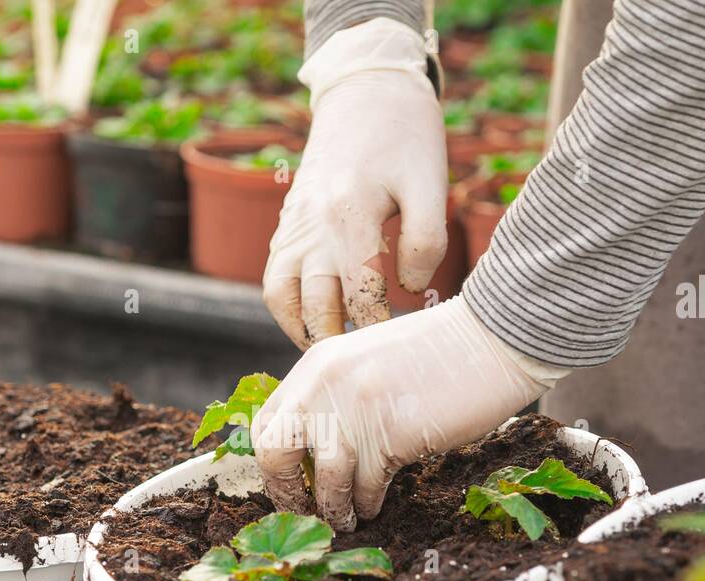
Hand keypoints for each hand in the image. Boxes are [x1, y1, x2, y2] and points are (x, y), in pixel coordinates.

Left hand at [250, 297, 562, 530]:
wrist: (491, 338)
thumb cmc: (437, 356)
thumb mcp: (365, 362)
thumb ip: (334, 396)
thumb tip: (311, 453)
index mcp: (315, 365)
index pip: (265, 423)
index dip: (271, 462)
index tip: (288, 484)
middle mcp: (324, 385)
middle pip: (275, 451)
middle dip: (285, 491)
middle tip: (303, 511)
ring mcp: (356, 408)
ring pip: (323, 478)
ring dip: (333, 507)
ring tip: (345, 518)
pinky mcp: (391, 434)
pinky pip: (366, 486)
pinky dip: (368, 503)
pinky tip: (374, 505)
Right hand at [263, 19, 448, 348]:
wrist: (366, 93)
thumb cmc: (407, 139)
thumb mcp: (431, 183)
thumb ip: (427, 240)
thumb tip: (412, 289)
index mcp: (351, 213)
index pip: (362, 294)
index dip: (382, 327)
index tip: (399, 346)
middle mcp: (313, 224)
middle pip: (315, 304)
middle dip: (339, 340)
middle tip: (365, 364)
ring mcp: (292, 226)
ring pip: (281, 297)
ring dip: (303, 331)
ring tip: (333, 352)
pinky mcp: (285, 226)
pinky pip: (273, 279)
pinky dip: (287, 309)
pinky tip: (315, 324)